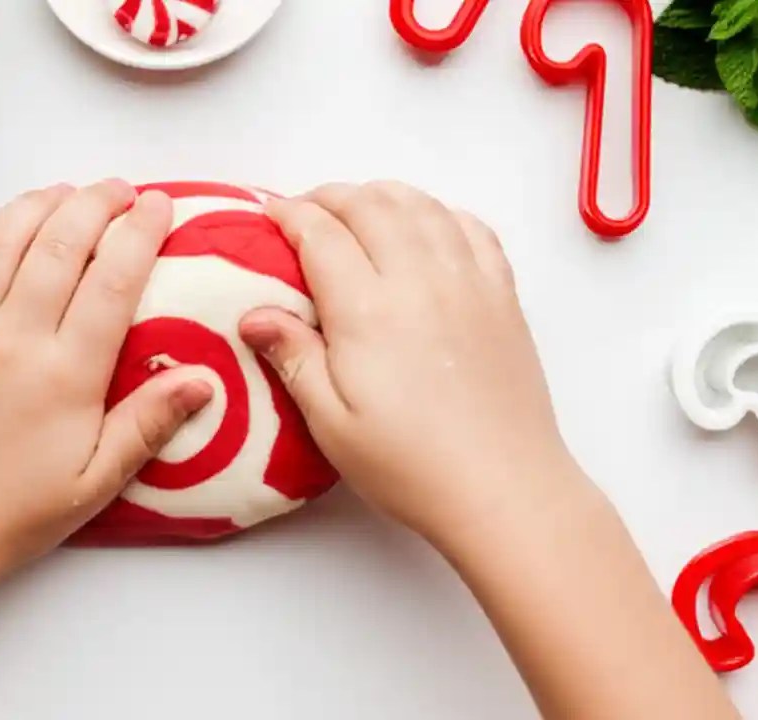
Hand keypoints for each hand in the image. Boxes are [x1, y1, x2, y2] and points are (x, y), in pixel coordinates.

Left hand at [0, 181, 210, 577]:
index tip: (159, 205)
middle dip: (97, 202)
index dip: (140, 232)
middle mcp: (12, 337)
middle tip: (120, 190)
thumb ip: (148, 424)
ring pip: (2, 237)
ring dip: (38, 204)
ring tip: (66, 195)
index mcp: (65, 373)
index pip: (112, 278)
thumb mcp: (96, 481)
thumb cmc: (14, 512)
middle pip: (60, 241)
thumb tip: (203, 379)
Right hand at [240, 181, 578, 543]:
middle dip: (330, 196)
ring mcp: (468, 281)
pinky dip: (440, 213)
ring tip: (358, 209)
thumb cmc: (410, 465)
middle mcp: (419, 279)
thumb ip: (293, 357)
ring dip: (383, 195)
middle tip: (306, 211)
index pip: (322, 233)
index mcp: (367, 310)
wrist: (503, 488)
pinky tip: (426, 227)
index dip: (290, 215)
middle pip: (370, 205)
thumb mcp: (331, 423)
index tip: (270, 216)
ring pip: (422, 205)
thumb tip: (254, 313)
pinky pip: (471, 227)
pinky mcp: (502, 295)